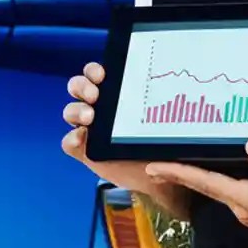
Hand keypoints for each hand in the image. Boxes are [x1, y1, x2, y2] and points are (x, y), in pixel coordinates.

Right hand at [61, 63, 162, 197]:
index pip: (95, 74)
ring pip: (71, 111)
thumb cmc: (163, 144)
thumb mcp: (167, 123)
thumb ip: (167, 112)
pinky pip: (68, 142)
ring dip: (77, 110)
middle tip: (94, 95)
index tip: (103, 74)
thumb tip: (178, 100)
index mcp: (115, 94)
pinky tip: (81, 139)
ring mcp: (89, 129)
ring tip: (90, 117)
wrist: (158, 177)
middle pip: (78, 87)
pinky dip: (72, 139)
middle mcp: (98, 107)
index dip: (93, 70)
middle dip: (82, 86)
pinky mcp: (84, 151)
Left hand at [145, 138, 247, 247]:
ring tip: (181, 163)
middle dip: (180, 174)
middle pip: (207, 187)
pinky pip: (234, 195)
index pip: (207, 182)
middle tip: (155, 163)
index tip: (155, 166)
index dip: (179, 172)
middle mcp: (246, 210)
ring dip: (200, 178)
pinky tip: (219, 173)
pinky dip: (219, 183)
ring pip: (220, 192)